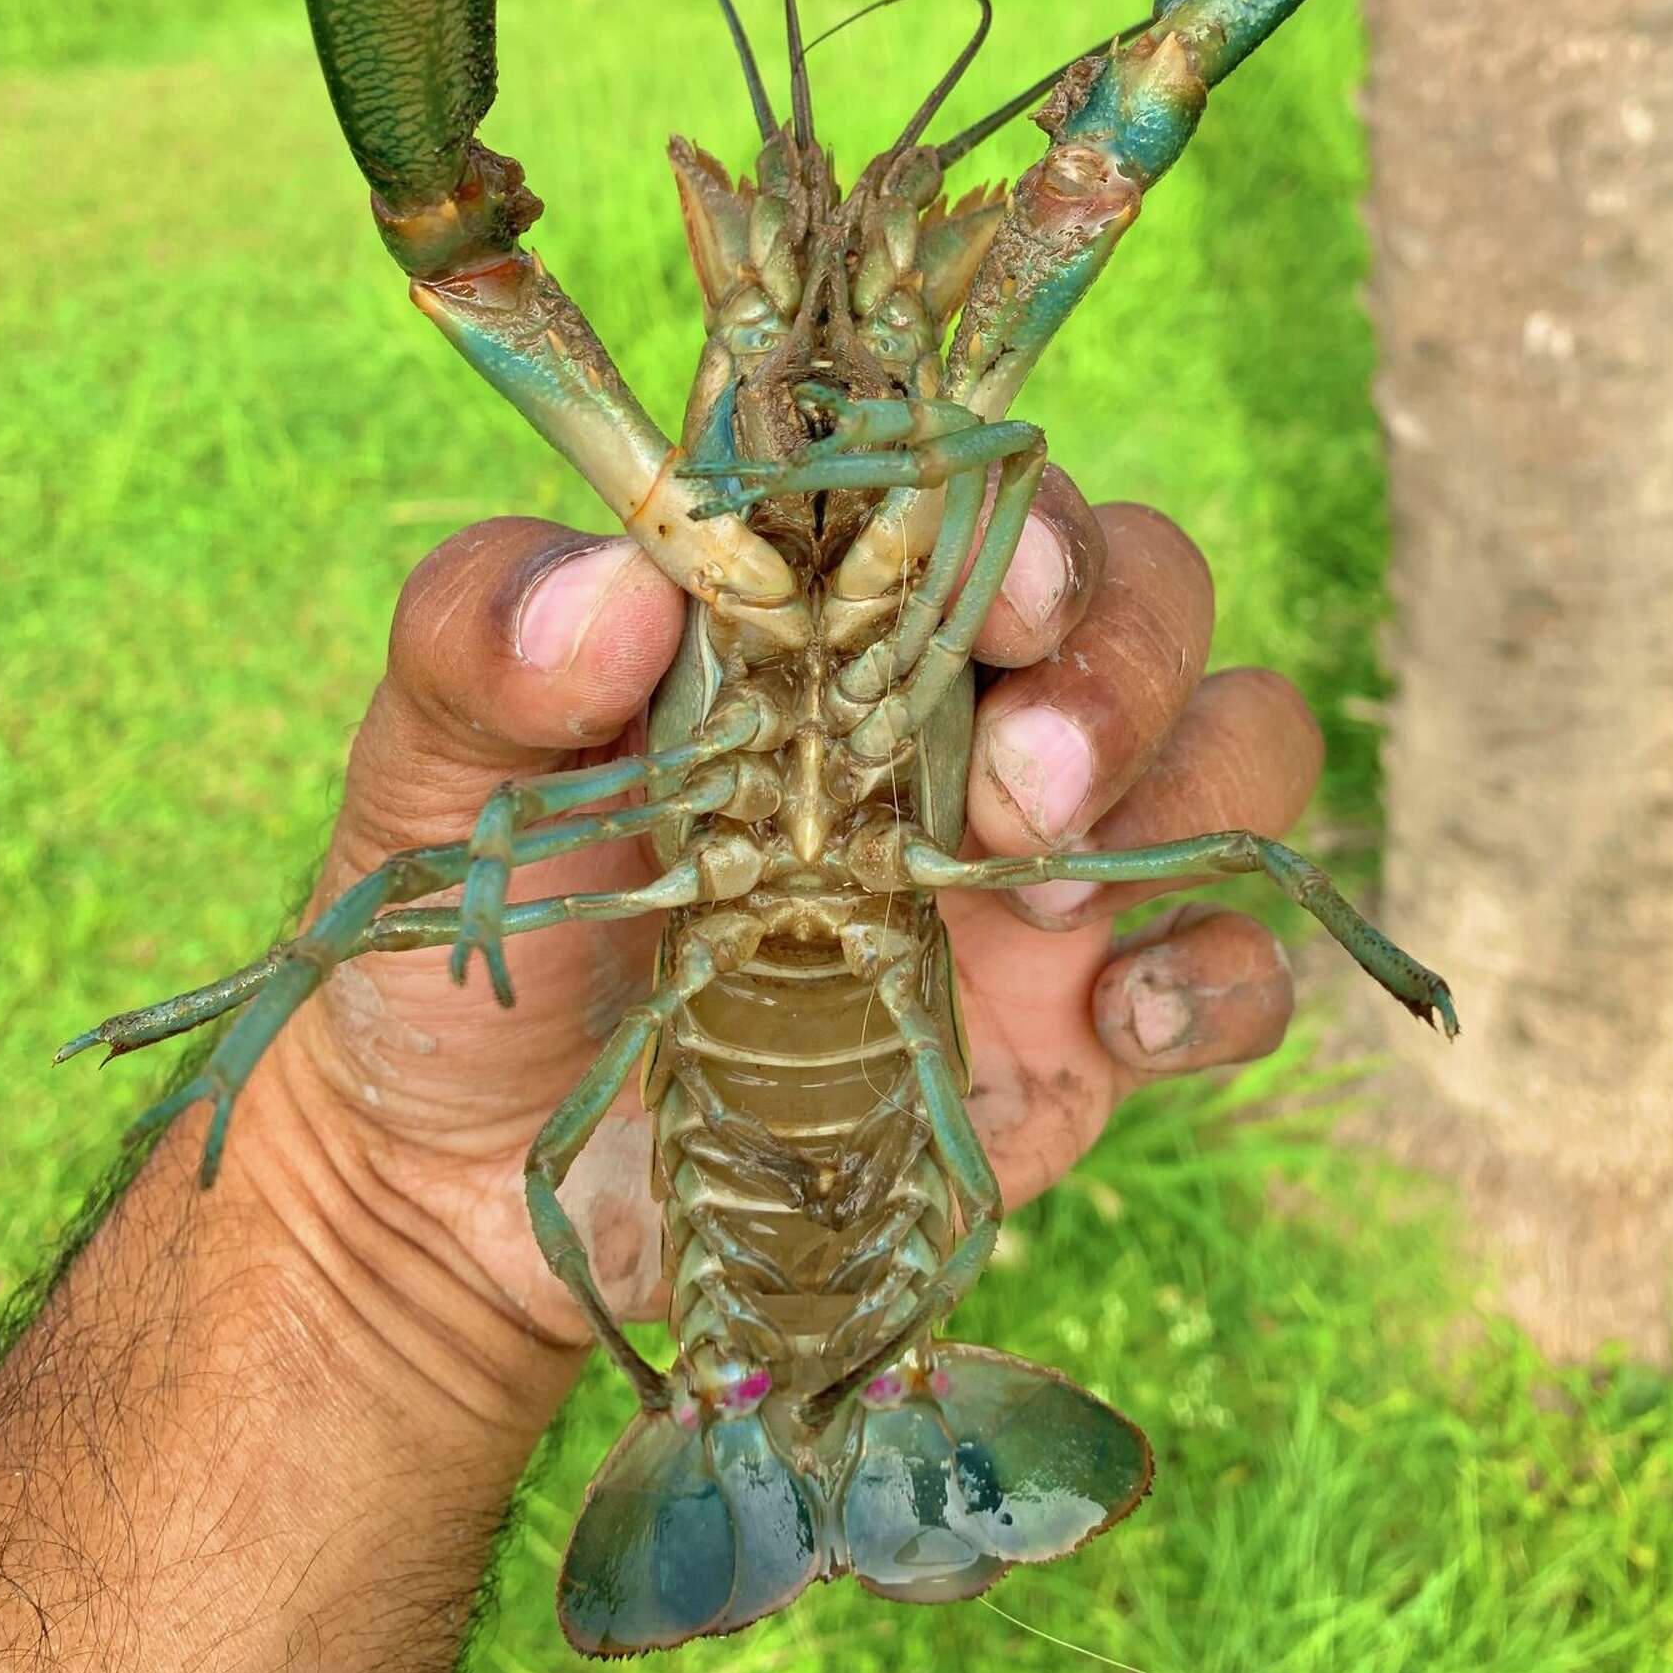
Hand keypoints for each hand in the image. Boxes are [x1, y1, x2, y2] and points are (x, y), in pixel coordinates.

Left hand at [261, 484, 1317, 1358]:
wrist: (481, 1182)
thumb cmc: (479, 928)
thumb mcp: (436, 774)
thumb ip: (479, 649)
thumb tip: (610, 592)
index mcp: (835, 613)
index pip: (987, 490)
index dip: (1026, 518)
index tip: (998, 600)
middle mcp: (965, 708)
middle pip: (1152, 590)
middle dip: (1124, 662)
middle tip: (1014, 790)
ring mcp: (1040, 867)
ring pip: (1236, 740)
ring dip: (1192, 790)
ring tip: (1044, 902)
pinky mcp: (1081, 1025)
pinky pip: (1236, 964)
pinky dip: (1224, 973)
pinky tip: (1122, 1027)